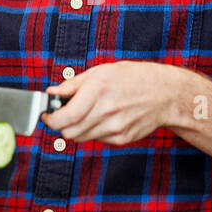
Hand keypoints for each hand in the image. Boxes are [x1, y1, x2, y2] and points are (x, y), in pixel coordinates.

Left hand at [43, 62, 179, 145]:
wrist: (165, 95)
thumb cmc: (135, 78)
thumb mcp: (101, 71)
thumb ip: (73, 84)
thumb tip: (52, 92)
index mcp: (98, 90)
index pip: (65, 116)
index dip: (50, 119)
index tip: (46, 115)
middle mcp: (106, 111)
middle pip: (69, 131)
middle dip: (60, 125)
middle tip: (61, 115)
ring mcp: (114, 128)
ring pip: (81, 138)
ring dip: (75, 129)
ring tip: (84, 114)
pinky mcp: (121, 139)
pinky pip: (96, 140)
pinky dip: (93, 131)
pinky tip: (102, 119)